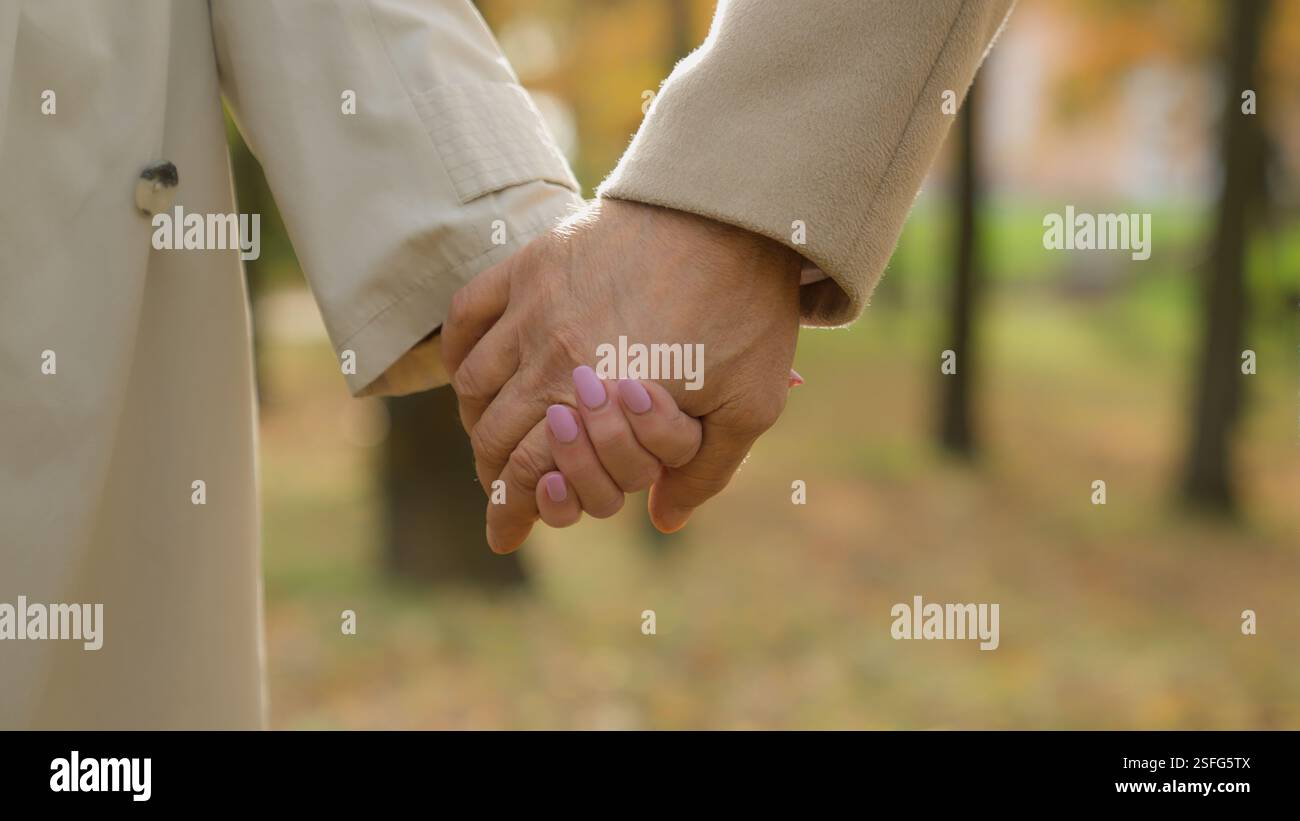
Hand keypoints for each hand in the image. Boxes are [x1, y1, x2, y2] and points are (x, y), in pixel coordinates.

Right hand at [442, 198, 802, 551]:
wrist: (734, 212)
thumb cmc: (747, 312)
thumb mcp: (749, 405)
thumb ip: (704, 472)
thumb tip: (665, 520)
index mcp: (599, 399)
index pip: (528, 473)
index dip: (510, 514)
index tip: (502, 537)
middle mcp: (552, 356)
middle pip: (491, 436)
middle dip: (494, 475)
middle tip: (503, 489)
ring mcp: (533, 305)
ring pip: (472, 384)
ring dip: (476, 422)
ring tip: (491, 437)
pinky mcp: (531, 262)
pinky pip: (467, 313)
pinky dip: (459, 350)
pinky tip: (472, 370)